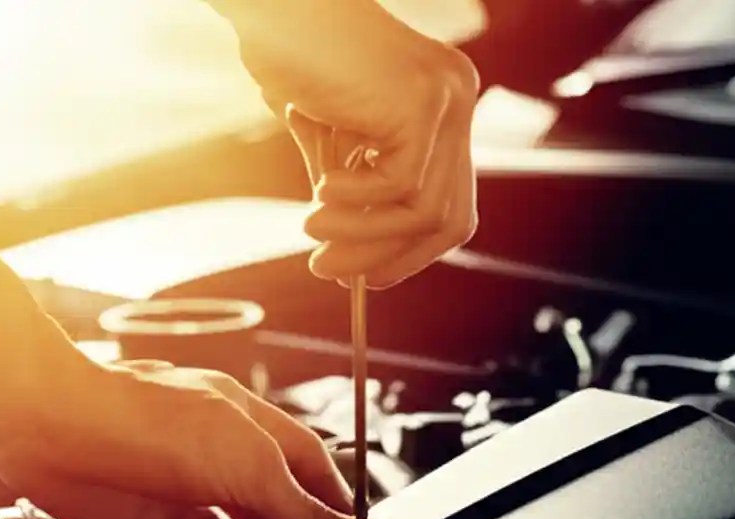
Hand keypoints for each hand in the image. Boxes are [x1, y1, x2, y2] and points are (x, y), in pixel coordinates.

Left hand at [0, 359, 368, 518]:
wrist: (58, 430)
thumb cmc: (144, 420)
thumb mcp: (243, 463)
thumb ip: (297, 504)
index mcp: (254, 423)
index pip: (312, 464)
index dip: (336, 501)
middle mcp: (228, 452)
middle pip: (283, 500)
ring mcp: (198, 485)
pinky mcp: (166, 516)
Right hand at [213, 0, 479, 287]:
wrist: (277, 5)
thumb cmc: (292, 56)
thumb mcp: (330, 135)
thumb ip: (353, 185)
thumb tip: (352, 255)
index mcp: (443, 103)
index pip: (449, 201)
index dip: (410, 249)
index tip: (364, 275)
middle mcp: (456, 98)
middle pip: (449, 216)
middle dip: (389, 258)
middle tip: (327, 269)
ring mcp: (446, 100)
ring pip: (424, 210)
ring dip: (362, 236)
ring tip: (311, 231)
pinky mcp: (421, 103)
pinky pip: (401, 186)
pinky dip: (356, 202)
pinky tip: (320, 192)